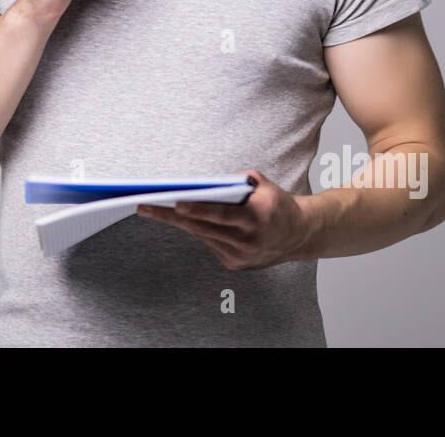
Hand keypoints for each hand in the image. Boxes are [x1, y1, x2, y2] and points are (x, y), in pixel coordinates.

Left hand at [136, 169, 308, 269]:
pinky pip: (210, 244)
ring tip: (155, 209)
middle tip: (146, 206)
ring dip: (181, 223)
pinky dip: (199, 231)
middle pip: (203, 227)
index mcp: (258, 217)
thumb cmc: (278, 205)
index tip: (176, 204)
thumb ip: (241, 179)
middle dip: (171, 216)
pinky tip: (187, 221)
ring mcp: (241, 256)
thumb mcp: (265, 185)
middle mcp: (249, 240)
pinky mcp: (235, 265)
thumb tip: (210, 182)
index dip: (198, 209)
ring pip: (203, 236)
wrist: (299, 235)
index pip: (221, 214)